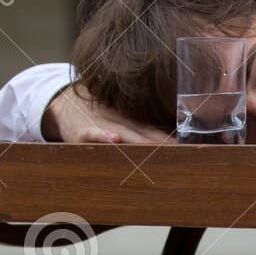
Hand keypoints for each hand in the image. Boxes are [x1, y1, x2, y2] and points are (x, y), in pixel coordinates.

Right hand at [43, 82, 172, 143]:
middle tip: (181, 150)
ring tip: (156, 146)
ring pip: (123, 133)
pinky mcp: (81, 132)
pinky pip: (92, 134)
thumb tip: (175, 142)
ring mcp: (100, 125)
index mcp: (132, 121)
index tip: (193, 146)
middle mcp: (119, 122)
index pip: (156, 130)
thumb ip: (145, 130)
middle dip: (162, 142)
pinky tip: (114, 139)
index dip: (172, 137)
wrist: (62, 104)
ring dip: (139, 141)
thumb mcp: (123, 119)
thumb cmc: (99, 117)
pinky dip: (103, 136)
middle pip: (144, 132)